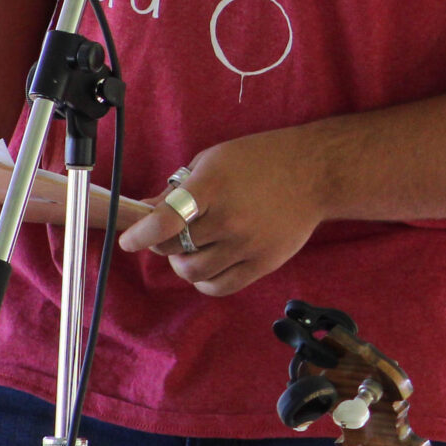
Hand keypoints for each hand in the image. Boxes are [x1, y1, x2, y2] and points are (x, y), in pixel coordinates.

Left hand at [116, 128, 327, 297]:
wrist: (316, 172)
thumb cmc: (263, 159)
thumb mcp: (215, 160)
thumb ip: (180, 187)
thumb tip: (149, 210)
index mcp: (213, 186)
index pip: (166, 219)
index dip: (141, 234)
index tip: (129, 241)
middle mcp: (229, 218)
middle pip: (175, 247)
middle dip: (163, 244)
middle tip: (169, 235)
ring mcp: (247, 244)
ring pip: (193, 271)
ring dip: (183, 263)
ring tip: (191, 250)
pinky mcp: (263, 263)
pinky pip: (220, 286)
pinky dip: (205, 282)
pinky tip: (208, 267)